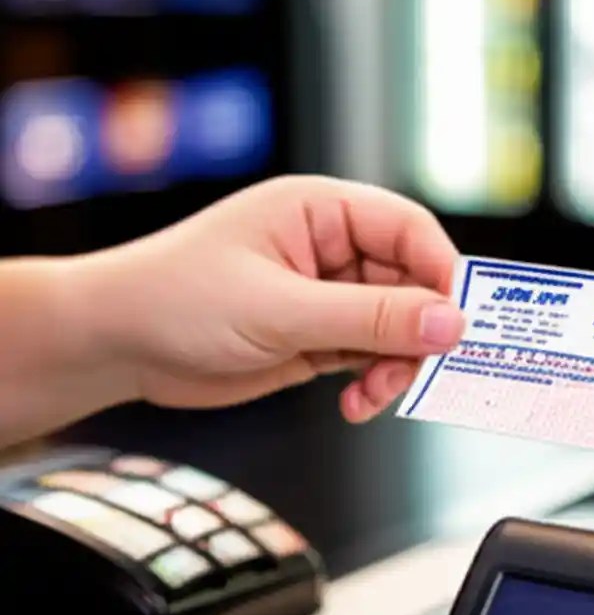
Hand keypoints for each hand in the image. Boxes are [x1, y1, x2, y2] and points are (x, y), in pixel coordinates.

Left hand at [77, 175, 464, 423]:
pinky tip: (355, 404)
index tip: (461, 321)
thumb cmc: (175, 299)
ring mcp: (326, 295)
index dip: (443, 273)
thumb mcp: (281, 309)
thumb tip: (450, 324)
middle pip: (412, 284)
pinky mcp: (316, 337)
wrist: (111, 345)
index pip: (410, 230)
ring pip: (397, 327)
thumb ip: (370, 318)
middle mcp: (331, 247)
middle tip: (419, 371)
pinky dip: (373, 383)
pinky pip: (371, 357)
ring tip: (374, 393)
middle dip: (419, 332)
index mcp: (322, 210)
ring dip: (396, 365)